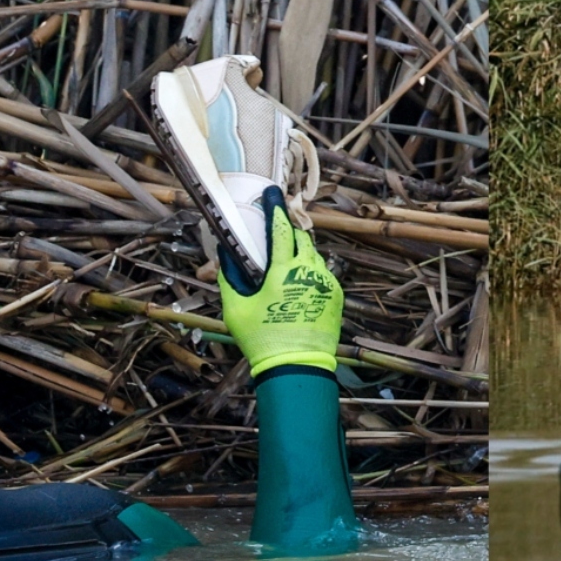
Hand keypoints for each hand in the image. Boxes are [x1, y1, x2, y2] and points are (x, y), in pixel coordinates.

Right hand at [219, 187, 343, 377]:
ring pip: (315, 256)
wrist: (296, 365)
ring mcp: (326, 283)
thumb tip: (225, 256)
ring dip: (301, 253)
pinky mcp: (336, 296)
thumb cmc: (262, 338)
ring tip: (286, 263)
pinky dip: (311, 272)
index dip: (276, 210)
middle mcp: (309, 272)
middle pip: (303, 238)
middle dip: (290, 231)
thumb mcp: (236, 308)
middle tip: (278, 230)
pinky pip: (323, 274)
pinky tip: (298, 284)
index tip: (273, 194)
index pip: (282, 230)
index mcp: (284, 272)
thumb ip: (230, 278)